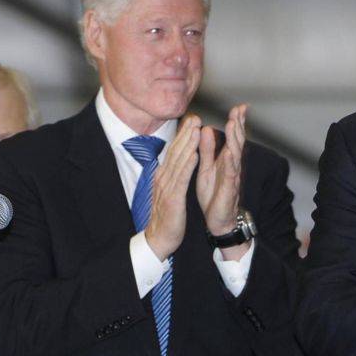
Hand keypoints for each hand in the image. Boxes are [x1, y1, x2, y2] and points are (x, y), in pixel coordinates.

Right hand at [144, 115, 200, 259]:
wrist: (159, 239)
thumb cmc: (168, 216)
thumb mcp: (170, 190)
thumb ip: (174, 175)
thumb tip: (178, 162)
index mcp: (165, 176)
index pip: (175, 152)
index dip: (183, 135)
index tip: (192, 120)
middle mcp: (164, 178)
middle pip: (175, 151)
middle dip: (185, 133)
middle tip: (194, 116)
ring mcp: (167, 187)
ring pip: (178, 161)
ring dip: (187, 143)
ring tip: (196, 128)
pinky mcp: (172, 198)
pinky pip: (181, 179)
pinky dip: (188, 165)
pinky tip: (195, 154)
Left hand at [197, 104, 246, 234]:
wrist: (218, 220)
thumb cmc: (214, 194)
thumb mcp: (207, 168)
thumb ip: (207, 150)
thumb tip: (205, 129)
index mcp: (225, 160)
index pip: (232, 137)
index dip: (235, 122)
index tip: (238, 107)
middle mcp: (232, 166)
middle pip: (237, 142)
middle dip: (239, 125)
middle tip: (240, 109)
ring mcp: (232, 177)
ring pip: (236, 155)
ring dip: (235, 139)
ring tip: (234, 124)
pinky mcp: (229, 189)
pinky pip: (231, 174)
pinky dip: (231, 163)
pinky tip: (230, 152)